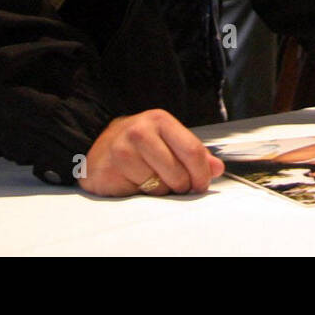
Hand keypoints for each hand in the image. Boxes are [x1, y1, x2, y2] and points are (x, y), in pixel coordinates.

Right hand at [77, 109, 223, 196]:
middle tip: (175, 185)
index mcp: (159, 120)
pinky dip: (144, 194)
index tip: (201, 184)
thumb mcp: (166, 141)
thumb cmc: (137, 146)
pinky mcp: (111, 170)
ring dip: (162, 191)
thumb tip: (216, 168)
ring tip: (152, 180)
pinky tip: (137, 182)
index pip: (193, 151)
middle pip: (179, 173)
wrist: (97, 148)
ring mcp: (123, 150)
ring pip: (161, 186)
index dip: (201, 174)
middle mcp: (140, 131)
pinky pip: (141, 193)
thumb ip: (192, 154)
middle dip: (182, 186)